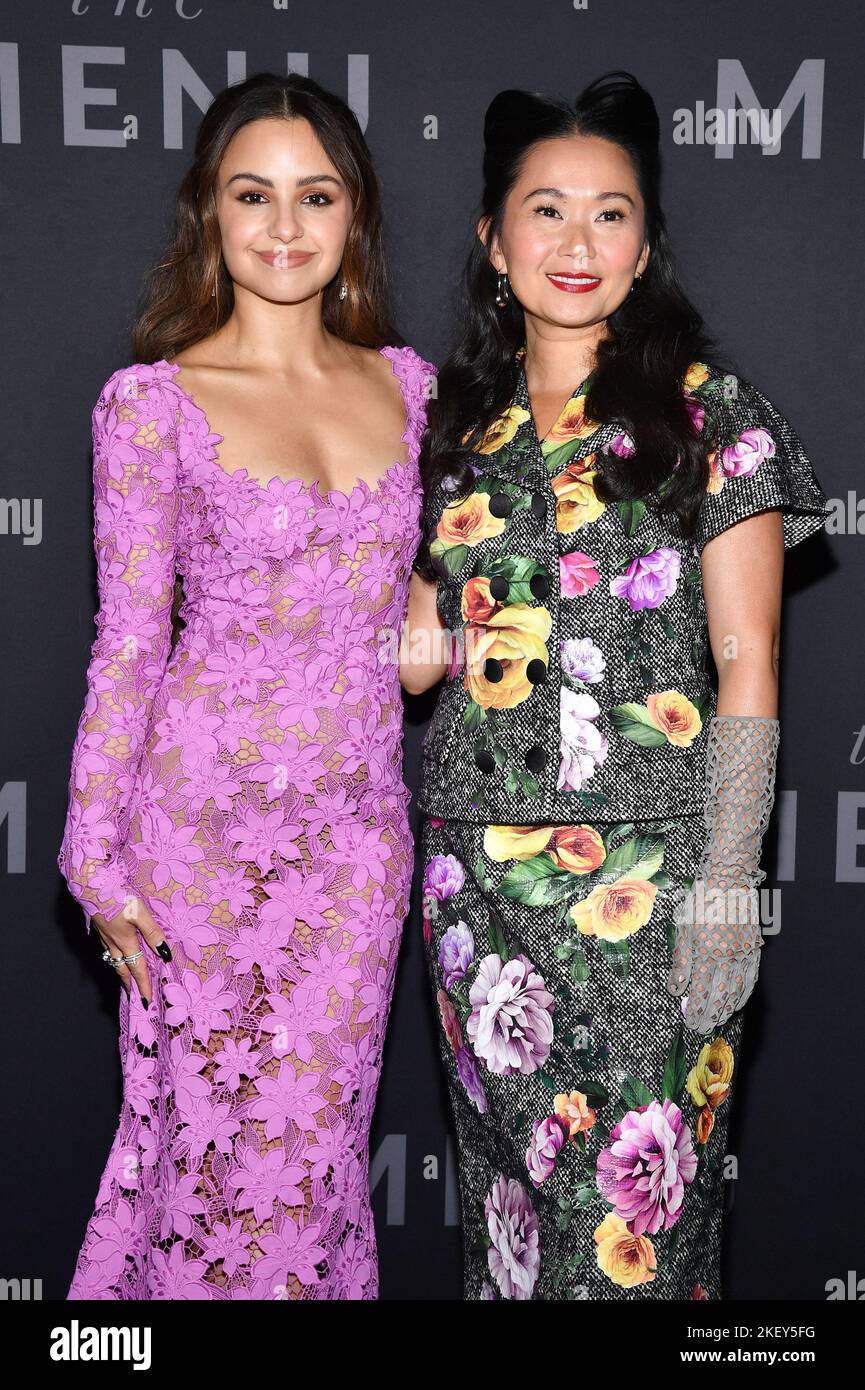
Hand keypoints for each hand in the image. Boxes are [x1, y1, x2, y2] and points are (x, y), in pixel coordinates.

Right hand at [92, 890, 171, 1008]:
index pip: (137, 969)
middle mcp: (113, 943)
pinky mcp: (99, 927)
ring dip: (120, 971)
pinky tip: (112, 953)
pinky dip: (112, 957)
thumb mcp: (140, 914)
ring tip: (125, 979)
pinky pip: (106, 949)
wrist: (92, 886)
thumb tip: (164, 954)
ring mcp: (104, 936)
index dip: (143, 985)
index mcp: (125, 942)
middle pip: (122, 969)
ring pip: (112, 959)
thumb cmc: (118, 899)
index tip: (146, 1002)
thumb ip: (153, 933)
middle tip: (134, 996)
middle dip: (129, 983)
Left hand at [667, 877, 762, 1032]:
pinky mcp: (754, 949)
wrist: (730, 880)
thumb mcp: (684, 929)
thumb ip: (681, 961)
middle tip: (702, 1028)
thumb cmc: (702, 901)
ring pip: (738, 992)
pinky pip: (751, 979)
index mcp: (707, 953)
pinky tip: (737, 1001)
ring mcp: (744, 954)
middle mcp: (728, 958)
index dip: (697, 1012)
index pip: (702, 993)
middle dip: (711, 1016)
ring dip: (728, 1009)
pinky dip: (743, 994)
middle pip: (721, 997)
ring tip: (718, 1019)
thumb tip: (677, 988)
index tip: (690, 1022)